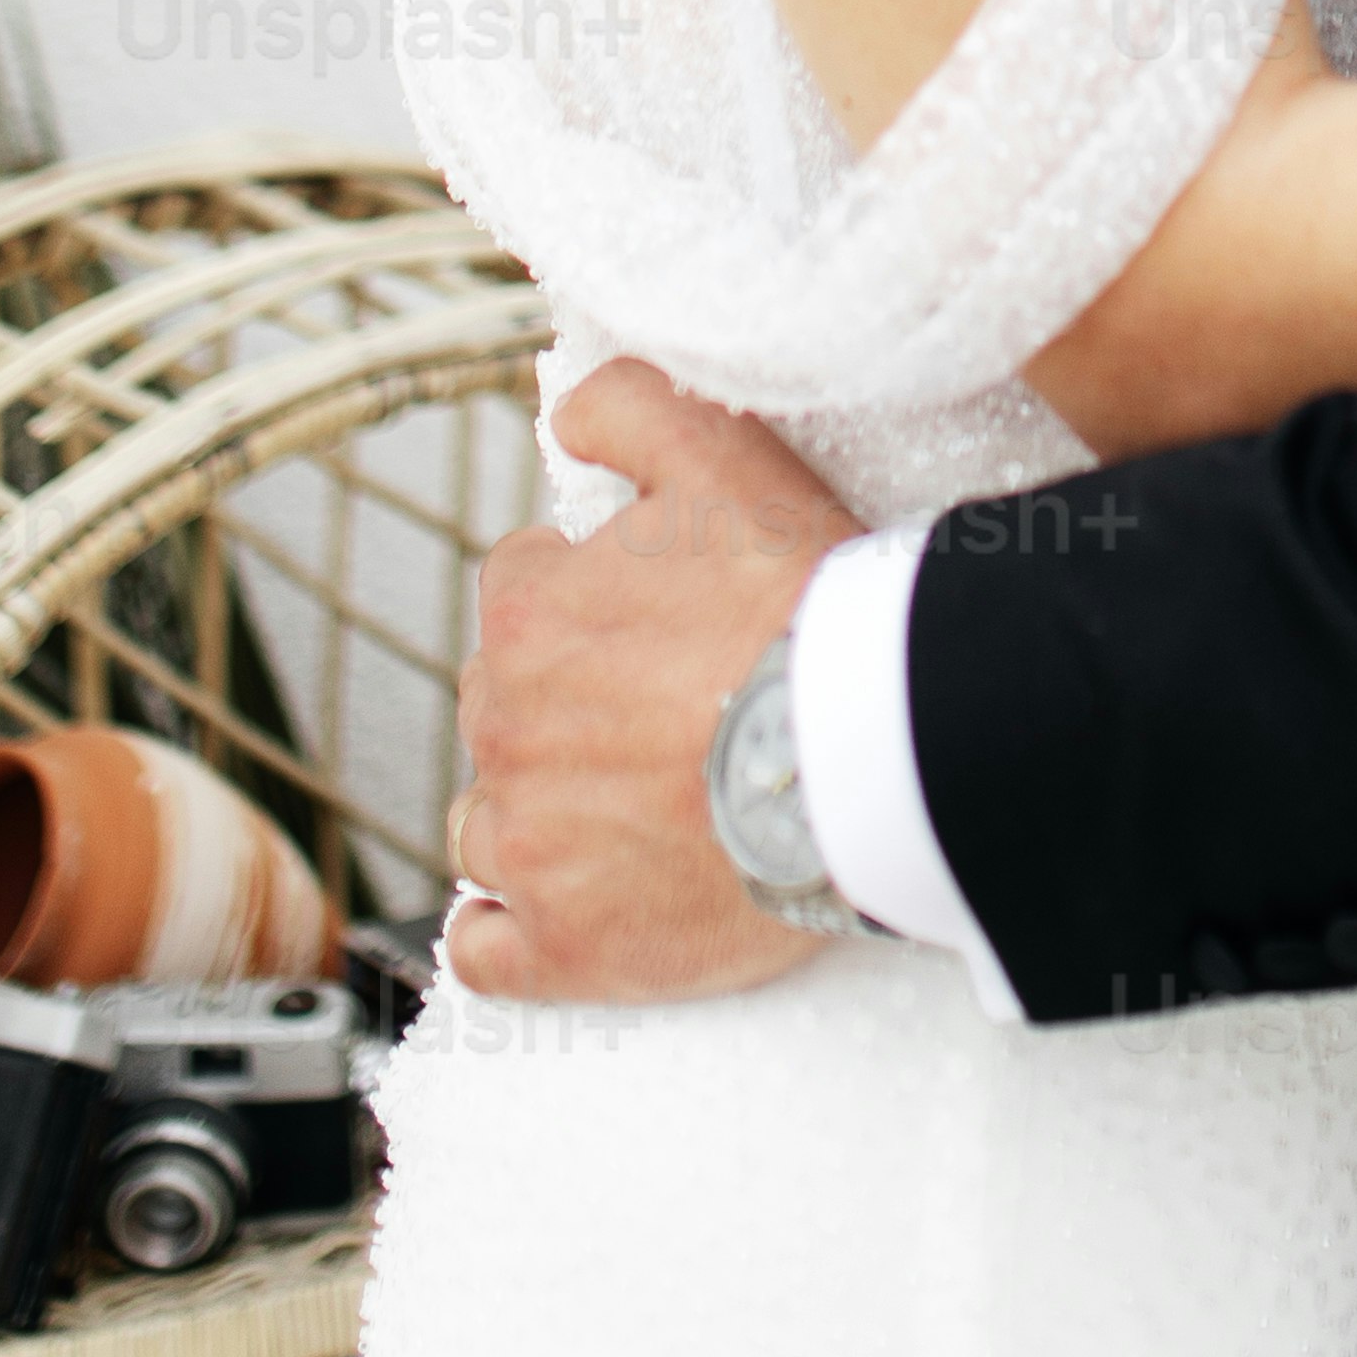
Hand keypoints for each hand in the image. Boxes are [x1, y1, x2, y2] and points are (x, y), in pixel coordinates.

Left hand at [446, 359, 863, 1005]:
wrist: (868, 746)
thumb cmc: (803, 601)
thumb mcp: (720, 449)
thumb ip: (626, 406)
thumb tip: (566, 416)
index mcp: (527, 617)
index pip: (519, 597)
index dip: (589, 601)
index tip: (653, 623)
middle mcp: (505, 731)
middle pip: (501, 712)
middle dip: (561, 709)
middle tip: (660, 714)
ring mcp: (532, 849)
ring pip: (489, 826)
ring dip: (538, 816)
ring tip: (633, 810)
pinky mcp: (569, 949)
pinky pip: (488, 950)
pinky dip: (510, 931)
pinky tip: (558, 910)